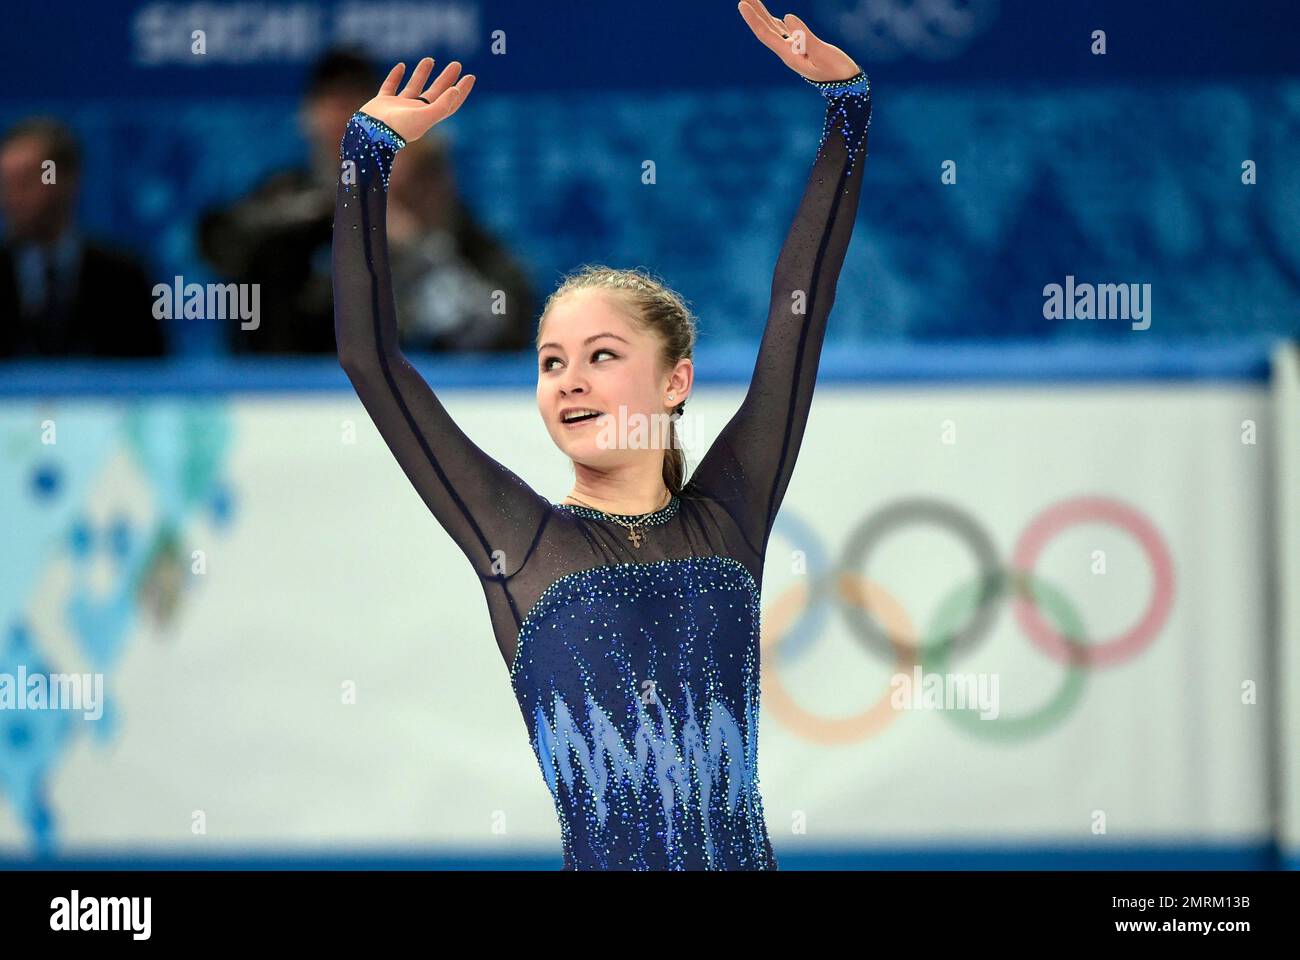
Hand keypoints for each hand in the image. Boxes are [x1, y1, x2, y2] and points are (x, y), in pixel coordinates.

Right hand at [357, 57, 474, 142]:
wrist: (371, 133)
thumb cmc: (400, 127)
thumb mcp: (424, 117)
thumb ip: (442, 104)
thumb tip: (457, 90)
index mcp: (428, 117)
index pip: (449, 102)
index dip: (461, 91)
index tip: (470, 76)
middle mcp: (416, 112)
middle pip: (435, 93)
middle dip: (446, 79)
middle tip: (457, 64)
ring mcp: (399, 107)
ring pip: (414, 87)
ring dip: (422, 74)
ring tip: (430, 59)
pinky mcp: (382, 103)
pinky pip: (390, 86)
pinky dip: (395, 76)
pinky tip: (401, 66)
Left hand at [737, 2, 860, 81]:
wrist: (846, 88)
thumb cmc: (837, 71)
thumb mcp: (822, 52)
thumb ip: (805, 36)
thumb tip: (787, 16)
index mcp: (789, 55)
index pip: (766, 34)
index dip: (753, 19)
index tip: (742, 4)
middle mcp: (788, 53)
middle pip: (766, 30)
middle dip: (754, 13)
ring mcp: (795, 52)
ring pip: (775, 30)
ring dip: (763, 15)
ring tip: (753, 1)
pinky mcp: (803, 50)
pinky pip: (786, 33)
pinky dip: (777, 23)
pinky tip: (775, 19)